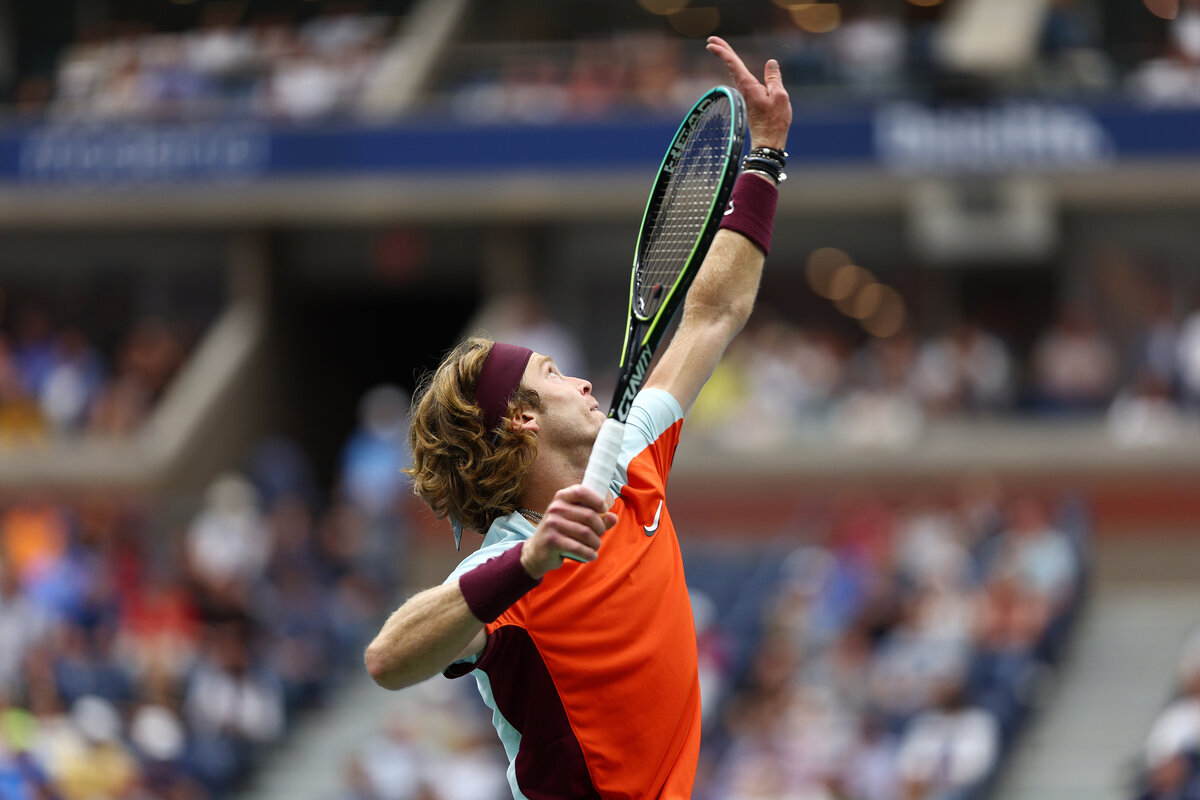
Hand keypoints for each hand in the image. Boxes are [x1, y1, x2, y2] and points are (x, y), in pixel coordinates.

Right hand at [520, 486, 617, 578]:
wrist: (537, 550)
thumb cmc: (561, 532)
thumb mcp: (576, 520)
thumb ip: (597, 517)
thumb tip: (613, 517)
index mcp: (561, 497)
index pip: (582, 491)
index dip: (597, 500)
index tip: (604, 510)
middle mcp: (555, 508)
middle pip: (589, 515)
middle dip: (600, 528)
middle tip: (600, 535)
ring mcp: (552, 524)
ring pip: (586, 533)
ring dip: (596, 542)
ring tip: (594, 546)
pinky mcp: (552, 541)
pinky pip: (578, 548)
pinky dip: (589, 553)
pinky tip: (591, 555)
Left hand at [706, 36, 791, 151]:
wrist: (768, 142)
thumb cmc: (775, 121)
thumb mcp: (779, 97)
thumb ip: (773, 79)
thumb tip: (771, 63)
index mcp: (748, 86)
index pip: (733, 64)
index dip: (722, 52)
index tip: (711, 44)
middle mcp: (744, 89)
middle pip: (731, 65)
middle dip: (722, 51)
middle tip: (711, 41)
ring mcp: (745, 95)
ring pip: (735, 72)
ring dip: (728, 59)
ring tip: (721, 48)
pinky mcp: (749, 100)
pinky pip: (741, 79)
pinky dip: (736, 68)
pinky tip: (735, 66)